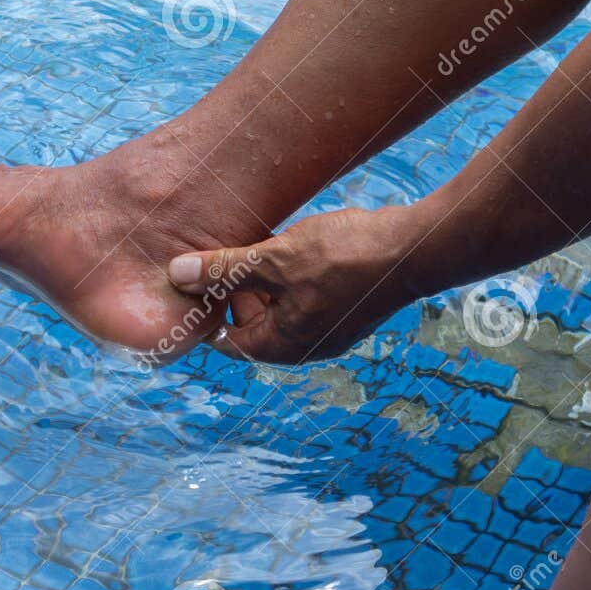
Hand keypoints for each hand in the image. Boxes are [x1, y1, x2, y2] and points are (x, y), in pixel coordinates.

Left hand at [166, 205, 434, 363]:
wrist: (415, 249)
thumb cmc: (343, 257)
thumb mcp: (272, 258)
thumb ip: (223, 269)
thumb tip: (175, 274)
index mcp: (282, 346)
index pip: (225, 339)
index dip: (206, 308)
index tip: (193, 278)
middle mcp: (305, 347)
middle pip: (251, 324)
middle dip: (234, 291)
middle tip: (222, 253)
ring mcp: (329, 330)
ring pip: (278, 308)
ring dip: (262, 280)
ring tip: (255, 243)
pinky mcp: (346, 310)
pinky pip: (304, 298)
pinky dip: (289, 277)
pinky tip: (289, 244)